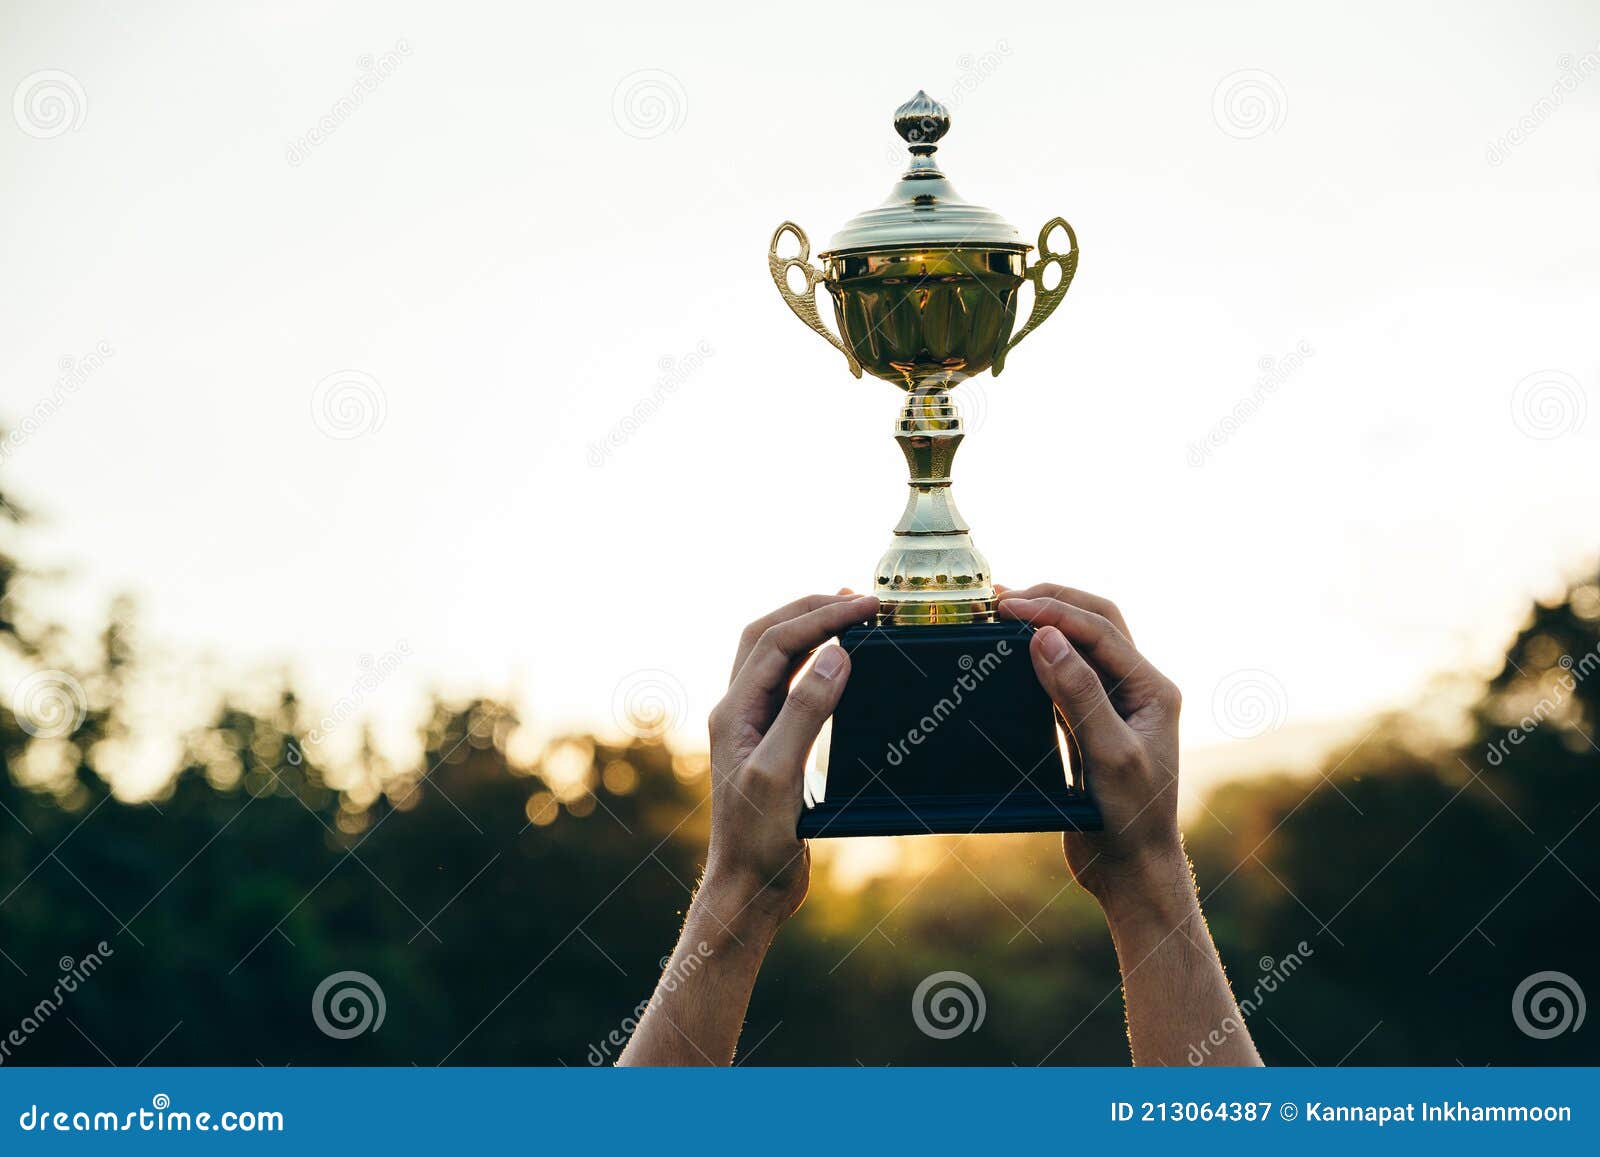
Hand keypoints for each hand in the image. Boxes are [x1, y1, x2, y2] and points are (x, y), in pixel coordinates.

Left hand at [703, 592, 877, 932]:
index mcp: (733, 712)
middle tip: (860, 599)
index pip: (776, 641)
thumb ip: (805, 712)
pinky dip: (817, 664)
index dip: (821, 615)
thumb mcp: (780, 774)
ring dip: (812, 630)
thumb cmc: (757, 842)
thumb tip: (835, 655)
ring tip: (852, 616)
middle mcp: (738, 712)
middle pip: (767, 636)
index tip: (867, 606)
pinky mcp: (773, 746)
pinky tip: (842, 665)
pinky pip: (791, 687)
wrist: (749, 892)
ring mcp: (754, 728)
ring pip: (776, 658)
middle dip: (811, 609)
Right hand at [996, 584, 1187, 913]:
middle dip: (1050, 602)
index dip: (1053, 610)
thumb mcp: (1108, 755)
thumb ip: (1079, 694)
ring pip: (1079, 646)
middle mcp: (1137, 689)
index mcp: (1152, 689)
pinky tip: (1008, 659)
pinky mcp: (1091, 726)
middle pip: (1095, 623)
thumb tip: (1045, 637)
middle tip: (999, 598)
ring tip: (999, 616)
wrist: (1131, 871)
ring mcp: (1114, 706)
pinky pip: (1064, 678)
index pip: (1101, 629)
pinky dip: (1036, 660)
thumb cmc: (1130, 819)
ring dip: (1043, 626)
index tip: (1006, 606)